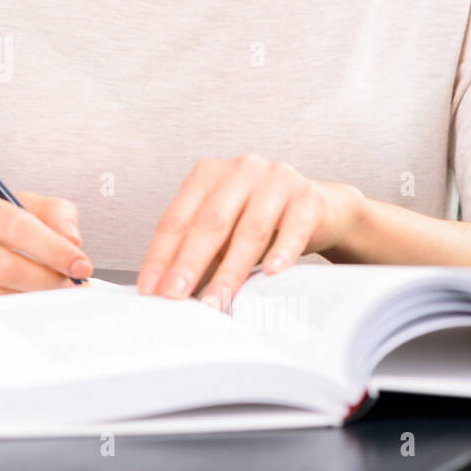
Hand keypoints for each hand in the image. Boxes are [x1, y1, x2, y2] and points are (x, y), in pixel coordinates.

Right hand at [0, 188, 92, 300]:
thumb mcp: (9, 202)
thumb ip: (50, 212)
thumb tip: (72, 240)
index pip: (17, 225)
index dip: (54, 248)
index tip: (80, 264)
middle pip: (6, 268)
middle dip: (47, 281)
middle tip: (70, 286)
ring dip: (29, 300)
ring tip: (49, 295)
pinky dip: (6, 312)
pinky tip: (20, 304)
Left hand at [137, 154, 363, 306]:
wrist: (320, 210)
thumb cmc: (261, 221)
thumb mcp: (223, 232)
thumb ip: (195, 252)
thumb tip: (165, 291)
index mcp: (207, 175)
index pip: (176, 219)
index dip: (160, 256)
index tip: (150, 289)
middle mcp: (240, 170)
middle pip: (209, 223)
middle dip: (188, 264)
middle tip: (174, 296)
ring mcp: (276, 180)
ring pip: (249, 229)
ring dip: (231, 270)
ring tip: (217, 300)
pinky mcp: (308, 197)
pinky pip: (294, 227)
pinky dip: (282, 251)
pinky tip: (272, 273)